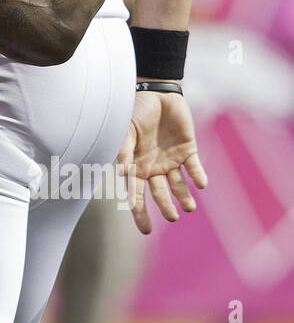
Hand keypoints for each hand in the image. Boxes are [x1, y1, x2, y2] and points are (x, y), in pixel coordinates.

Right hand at [117, 87, 207, 234]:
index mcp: (136, 166)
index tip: (145, 230)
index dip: (139, 212)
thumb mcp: (126, 130)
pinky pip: (194, 167)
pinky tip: (200, 184)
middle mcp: (153, 167)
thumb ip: (124, 150)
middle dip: (165, 207)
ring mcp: (171, 159)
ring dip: (183, 197)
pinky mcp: (188, 150)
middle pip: (159, 193)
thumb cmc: (136, 110)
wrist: (157, 92)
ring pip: (178, 185)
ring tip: (188, 207)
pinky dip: (198, 176)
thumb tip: (121, 172)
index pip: (136, 194)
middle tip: (172, 217)